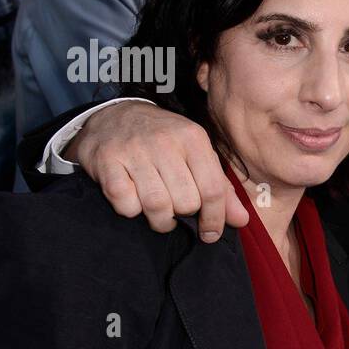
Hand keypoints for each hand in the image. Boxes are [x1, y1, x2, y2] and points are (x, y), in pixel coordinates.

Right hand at [66, 102, 246, 240]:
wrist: (114, 114)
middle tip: (176, 209)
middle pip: (186, 202)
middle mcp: (165, 142)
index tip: (210, 234)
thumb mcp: (196, 154)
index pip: (213, 190)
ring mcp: (134, 151)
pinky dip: (131, 211)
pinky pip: (126, 204)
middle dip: (183, 214)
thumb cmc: (163, 141)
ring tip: (160, 213)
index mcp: (193, 138)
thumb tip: (241, 220)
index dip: (215, 219)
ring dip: (160, 219)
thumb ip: (220, 188)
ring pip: (157, 206)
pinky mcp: (107, 161)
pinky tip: (134, 201)